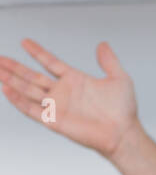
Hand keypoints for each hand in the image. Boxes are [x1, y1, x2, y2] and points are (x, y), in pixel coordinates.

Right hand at [0, 39, 139, 158]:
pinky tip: (6, 89)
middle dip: (14, 67)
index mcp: (75, 80)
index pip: (50, 62)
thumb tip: (103, 44)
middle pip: (32, 76)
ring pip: (27, 90)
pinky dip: (17, 100)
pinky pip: (31, 109)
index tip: (25, 41)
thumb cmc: (124, 111)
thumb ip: (109, 61)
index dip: (38, 52)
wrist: (123, 133)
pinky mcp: (54, 120)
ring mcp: (57, 106)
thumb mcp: (119, 79)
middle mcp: (63, 92)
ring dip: (11, 80)